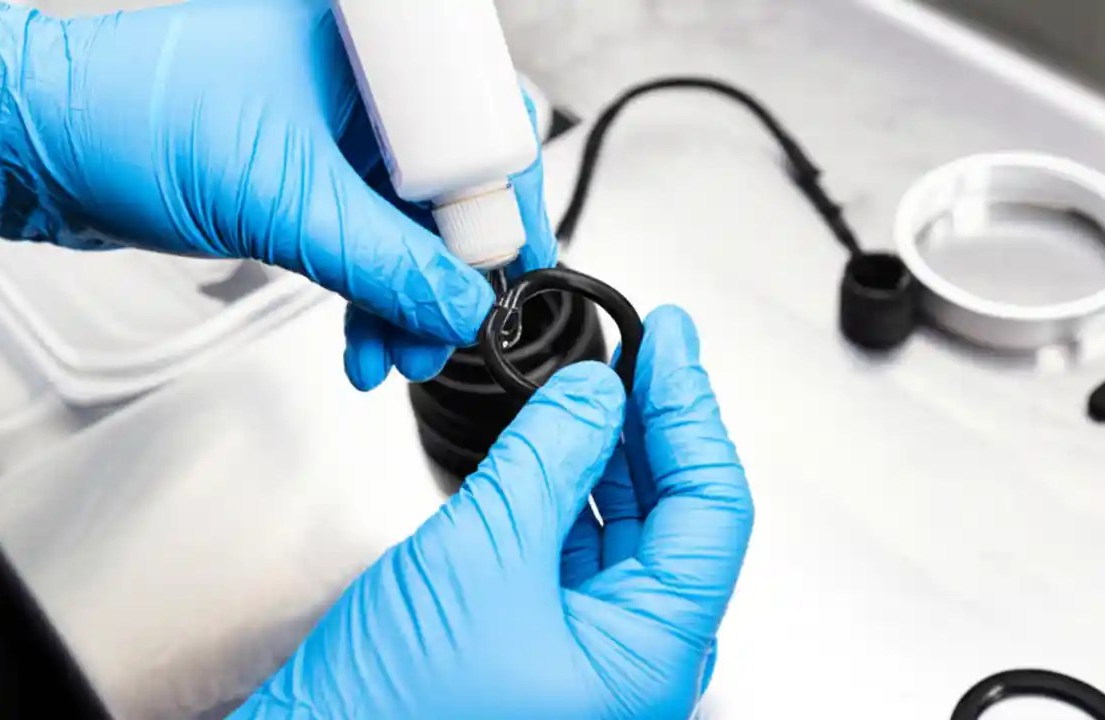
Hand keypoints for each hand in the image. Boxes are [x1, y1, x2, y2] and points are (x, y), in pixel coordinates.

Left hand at [0, 0, 554, 386]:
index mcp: (370, 48)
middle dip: (446, 274)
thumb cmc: (128, 115)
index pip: (476, 127)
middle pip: (446, 189)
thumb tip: (460, 304)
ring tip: (399, 352)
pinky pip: (363, 244)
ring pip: (405, 228)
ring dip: (407, 299)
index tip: (505, 274)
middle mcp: (361, 87)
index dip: (500, 208)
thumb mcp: (281, 198)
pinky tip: (364, 342)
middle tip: (442, 330)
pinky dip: (369, 296)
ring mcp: (333, 137)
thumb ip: (384, 261)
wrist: (36, 148)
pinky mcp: (305, 182)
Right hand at [232, 306, 753, 718]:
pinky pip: (583, 553)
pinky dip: (574, 490)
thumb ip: (550, 460)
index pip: (713, 510)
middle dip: (657, 425)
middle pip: (678, 517)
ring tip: (604, 382)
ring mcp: (593, 655)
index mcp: (649, 657)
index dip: (692, 413)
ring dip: (615, 452)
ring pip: (630, 532)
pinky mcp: (548, 643)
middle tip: (643, 349)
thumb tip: (598, 393)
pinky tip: (559, 444)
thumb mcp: (481, 555)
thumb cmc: (391, 709)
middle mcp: (636, 663)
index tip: (672, 344)